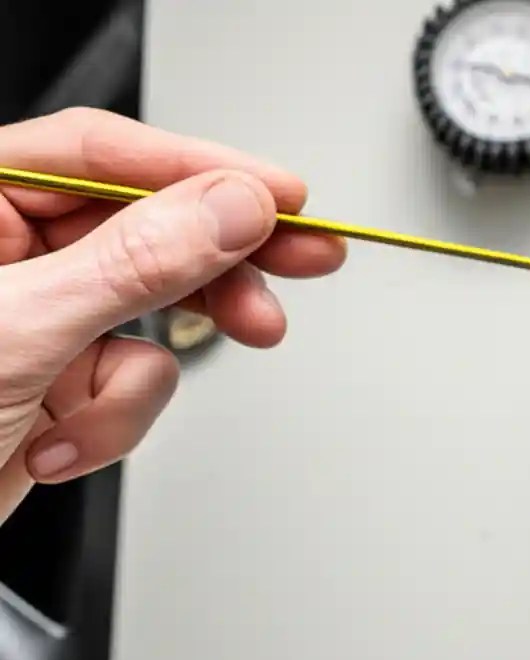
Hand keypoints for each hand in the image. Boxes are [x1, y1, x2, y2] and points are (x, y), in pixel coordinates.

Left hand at [0, 108, 344, 522]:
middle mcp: (2, 256)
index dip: (196, 167)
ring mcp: (34, 320)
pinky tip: (64, 440)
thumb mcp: (18, 332)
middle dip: (223, 254)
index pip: (95, 156)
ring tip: (226, 348)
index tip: (277, 195)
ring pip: (148, 311)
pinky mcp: (56, 381)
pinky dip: (113, 419)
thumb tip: (225, 208)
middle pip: (141, 225)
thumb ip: (133, 262)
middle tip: (307, 256)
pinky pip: (130, 380)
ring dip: (158, 360)